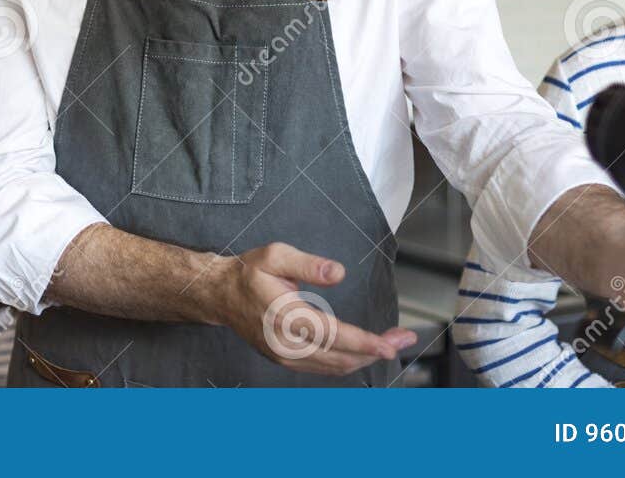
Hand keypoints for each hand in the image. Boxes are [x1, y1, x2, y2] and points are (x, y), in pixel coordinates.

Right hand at [215, 241, 415, 375]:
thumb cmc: (248, 273)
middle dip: (375, 350)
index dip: (364, 343)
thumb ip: (308, 264)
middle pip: (340, 356)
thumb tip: (337, 273)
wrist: (220, 296)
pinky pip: (324, 368)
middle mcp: (287, 344)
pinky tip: (363, 352)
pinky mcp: (286, 361)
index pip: (332, 334)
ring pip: (334, 366)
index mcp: (285, 316)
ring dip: (365, 358)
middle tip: (403, 339)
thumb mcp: (275, 255)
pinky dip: (348, 362)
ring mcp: (286, 357)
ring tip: (390, 344)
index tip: (390, 344)